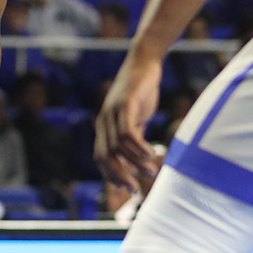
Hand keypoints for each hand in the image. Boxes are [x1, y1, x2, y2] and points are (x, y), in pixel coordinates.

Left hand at [95, 58, 163, 190]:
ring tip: (151, 171)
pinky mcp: (125, 105)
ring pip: (118, 147)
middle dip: (119, 175)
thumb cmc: (141, 92)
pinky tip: (151, 154)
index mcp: (104, 126)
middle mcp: (104, 121)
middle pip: (105, 156)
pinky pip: (128, 133)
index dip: (110, 174)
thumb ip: (133, 138)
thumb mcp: (136, 119)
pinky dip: (139, 147)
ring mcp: (113, 112)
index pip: (100, 157)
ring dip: (135, 162)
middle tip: (135, 189)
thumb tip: (137, 161)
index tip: (126, 188)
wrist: (144, 63)